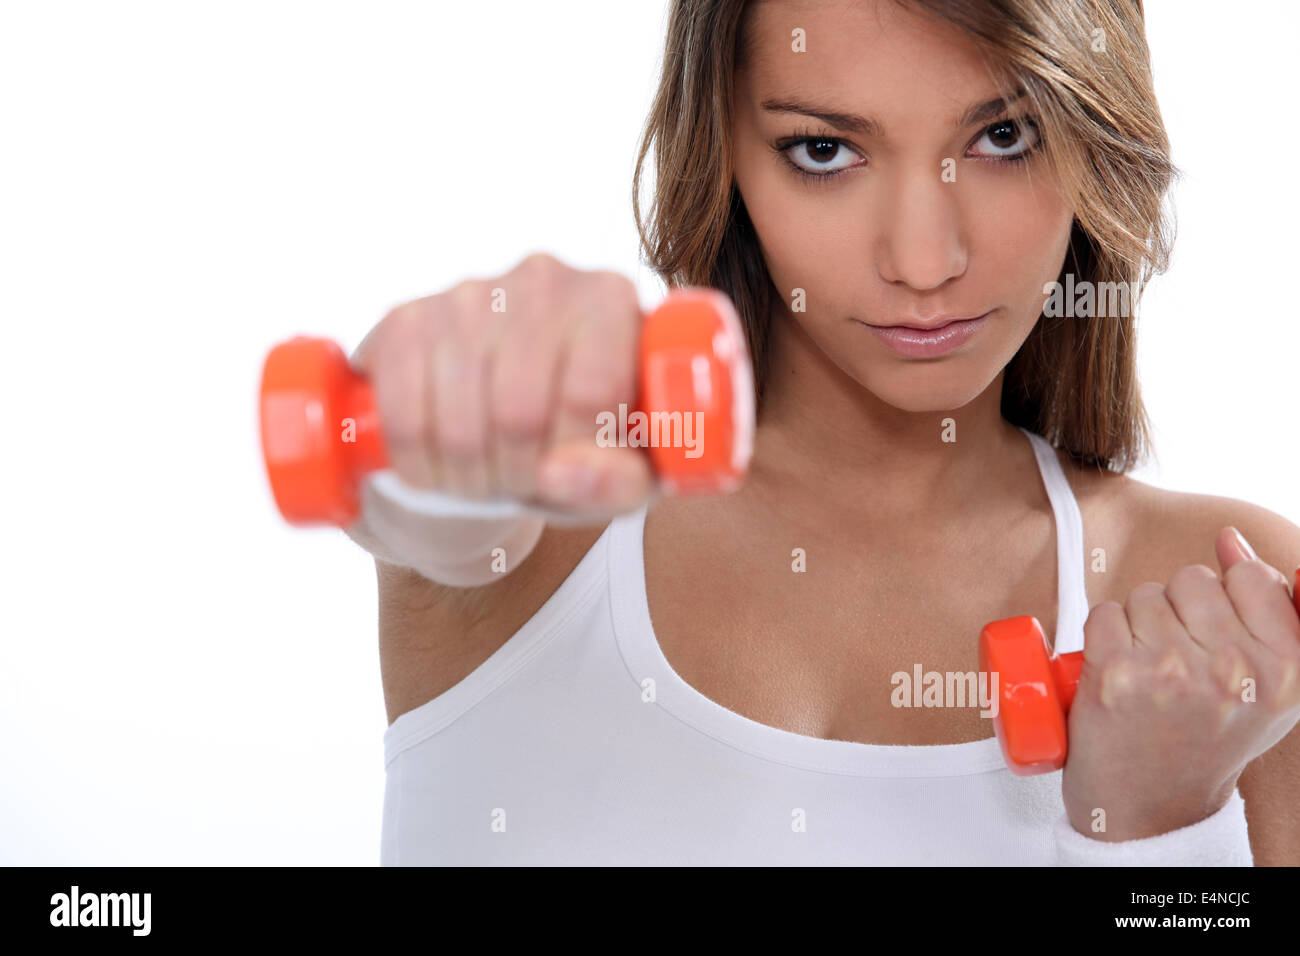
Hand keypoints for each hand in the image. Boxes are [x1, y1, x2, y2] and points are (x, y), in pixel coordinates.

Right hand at [352, 252, 654, 518]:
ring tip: (486, 479)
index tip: (570, 471)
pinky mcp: (405, 320)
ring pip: (458, 429)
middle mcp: (541, 280)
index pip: (590, 395)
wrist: (510, 412)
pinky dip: (420, 467)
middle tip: (520, 485)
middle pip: (518, 416)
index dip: (574, 458)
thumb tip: (559, 472)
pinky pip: (403, 422)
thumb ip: (619, 481)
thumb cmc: (587, 439)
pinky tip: (442, 466)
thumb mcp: (628, 471)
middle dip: (516, 477)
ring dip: (467, 481)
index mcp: (609, 300)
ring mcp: (467, 294)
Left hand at [1061, 527, 1299, 840]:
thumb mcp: (1267, 686)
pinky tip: (1115, 673)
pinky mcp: (1116, 674)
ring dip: (1136, 624)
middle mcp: (1236, 669)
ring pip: (1145, 594)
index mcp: (1287, 669)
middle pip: (1191, 579)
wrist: (1153, 810)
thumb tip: (1230, 539)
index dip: (1222, 600)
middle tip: (1176, 662)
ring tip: (1147, 673)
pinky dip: (1100, 637)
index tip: (1213, 638)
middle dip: (1177, 609)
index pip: (1250, 576)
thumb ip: (1266, 607)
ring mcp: (1174, 670)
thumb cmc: (1205, 739)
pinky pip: (1103, 613)